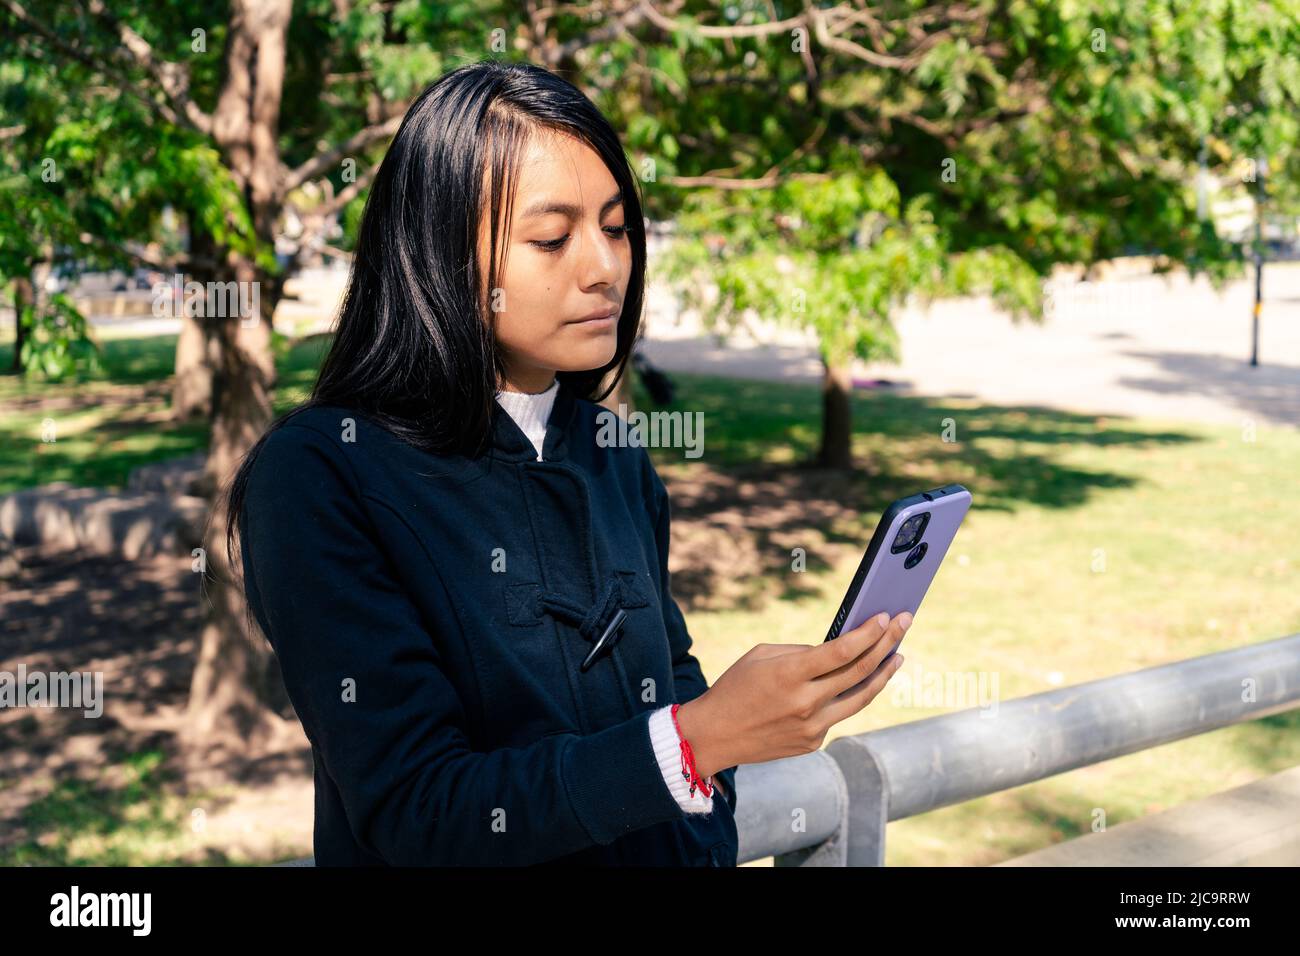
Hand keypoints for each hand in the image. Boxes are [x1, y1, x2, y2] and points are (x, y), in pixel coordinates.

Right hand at [676, 611, 910, 778]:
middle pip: (859, 671)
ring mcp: (812, 727)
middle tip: (904, 624)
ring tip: (898, 655)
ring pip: (860, 697)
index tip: (886, 617)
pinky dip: (849, 695)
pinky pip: (838, 714)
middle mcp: (805, 703)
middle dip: (887, 644)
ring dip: (883, 674)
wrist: (714, 736)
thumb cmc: (734, 687)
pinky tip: (859, 681)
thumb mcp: (760, 656)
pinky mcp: (812, 743)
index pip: (842, 651)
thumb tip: (838, 649)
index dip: (869, 633)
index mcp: (789, 674)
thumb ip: (801, 653)